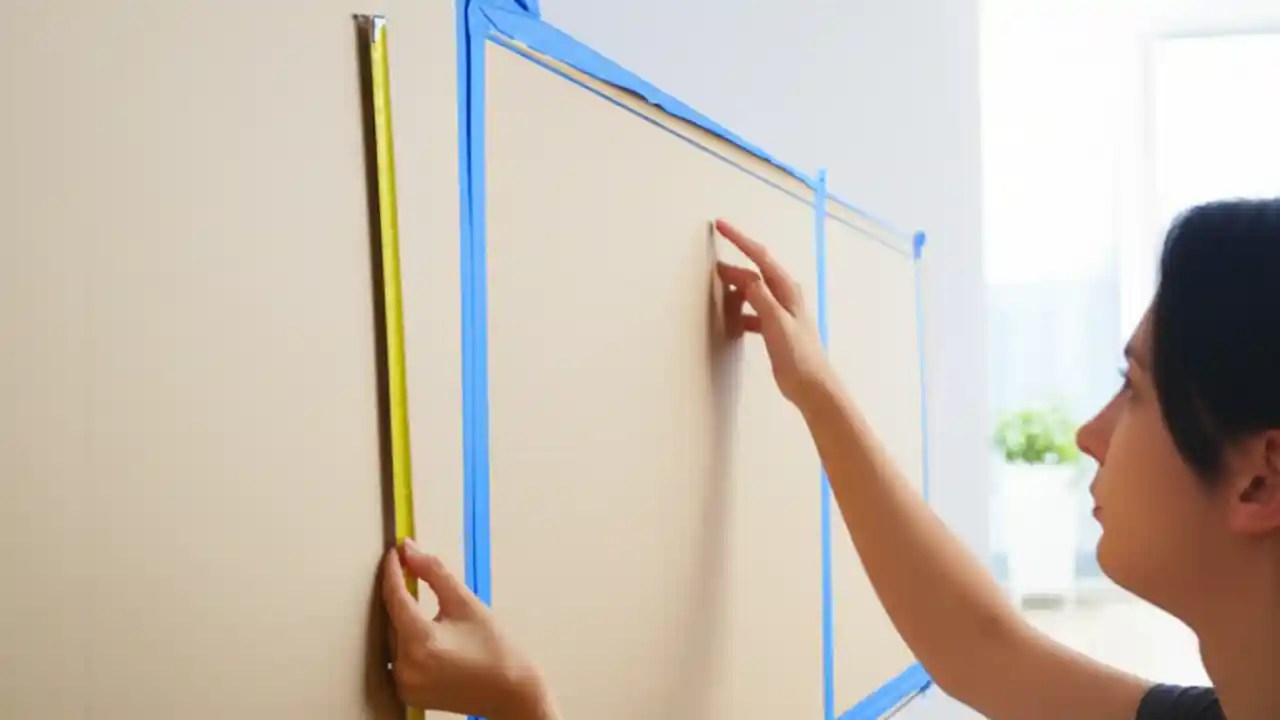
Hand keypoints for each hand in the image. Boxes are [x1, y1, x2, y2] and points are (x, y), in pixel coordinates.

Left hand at [381, 540, 555, 719]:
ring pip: (394, 638)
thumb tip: (410, 550)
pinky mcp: (407, 693)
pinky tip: (428, 636)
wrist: (510, 692)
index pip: (395, 597)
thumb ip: (433, 572)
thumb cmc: (495, 648)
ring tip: (427, 609)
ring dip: (404, 619)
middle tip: (412, 572)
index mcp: (421, 641)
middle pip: (393, 619)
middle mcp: (406, 666)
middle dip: (401, 595)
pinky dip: (407, 643)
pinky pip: (398, 659)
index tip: (394, 553)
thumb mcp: (465, 603)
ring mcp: (404, 683)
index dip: (392, 571)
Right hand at [715, 219, 833, 407]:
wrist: (813, 386)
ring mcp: (780, 312)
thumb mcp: (776, 323)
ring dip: (736, 289)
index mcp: (787, 290)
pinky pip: (753, 311)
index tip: (720, 226)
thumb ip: (760, 296)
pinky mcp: (775, 328)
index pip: (760, 256)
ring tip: (718, 290)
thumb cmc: (798, 356)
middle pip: (755, 272)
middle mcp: (785, 296)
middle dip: (734, 265)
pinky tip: (730, 320)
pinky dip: (740, 311)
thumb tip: (743, 274)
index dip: (740, 240)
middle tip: (711, 265)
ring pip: (753, 292)